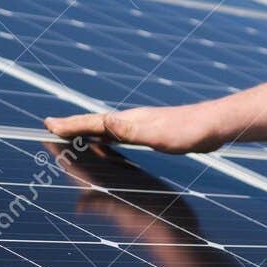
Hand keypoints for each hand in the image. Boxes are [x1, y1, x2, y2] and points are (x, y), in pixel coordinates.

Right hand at [43, 102, 223, 154]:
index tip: (48, 124)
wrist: (218, 124)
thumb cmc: (192, 131)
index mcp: (131, 121)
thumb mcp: (160, 135)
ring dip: (88, 133)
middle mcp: (134, 120)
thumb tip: (105, 122)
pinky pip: (122, 136)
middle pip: (96, 124)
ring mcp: (144, 125)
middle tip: (51, 129)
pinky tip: (110, 145)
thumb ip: (132, 130)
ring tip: (72, 137)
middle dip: (72, 127)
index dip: (70, 125)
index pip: (94, 123)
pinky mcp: (155, 133)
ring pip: (108, 129)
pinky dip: (107, 139)